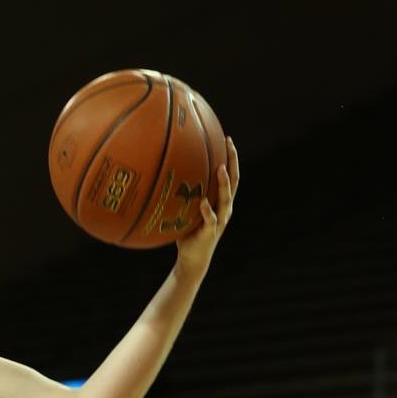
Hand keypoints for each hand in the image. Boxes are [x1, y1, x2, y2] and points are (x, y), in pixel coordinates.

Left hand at [175, 136, 238, 279]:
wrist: (192, 259)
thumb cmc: (186, 231)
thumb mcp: (185, 209)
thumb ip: (181, 194)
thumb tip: (162, 174)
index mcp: (220, 201)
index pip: (230, 175)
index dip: (230, 157)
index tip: (227, 138)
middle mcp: (224, 209)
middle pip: (234, 182)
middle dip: (232, 161)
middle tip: (229, 143)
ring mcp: (219, 221)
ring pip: (226, 200)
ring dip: (224, 184)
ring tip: (220, 169)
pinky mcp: (209, 233)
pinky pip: (210, 220)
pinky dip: (207, 211)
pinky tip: (202, 202)